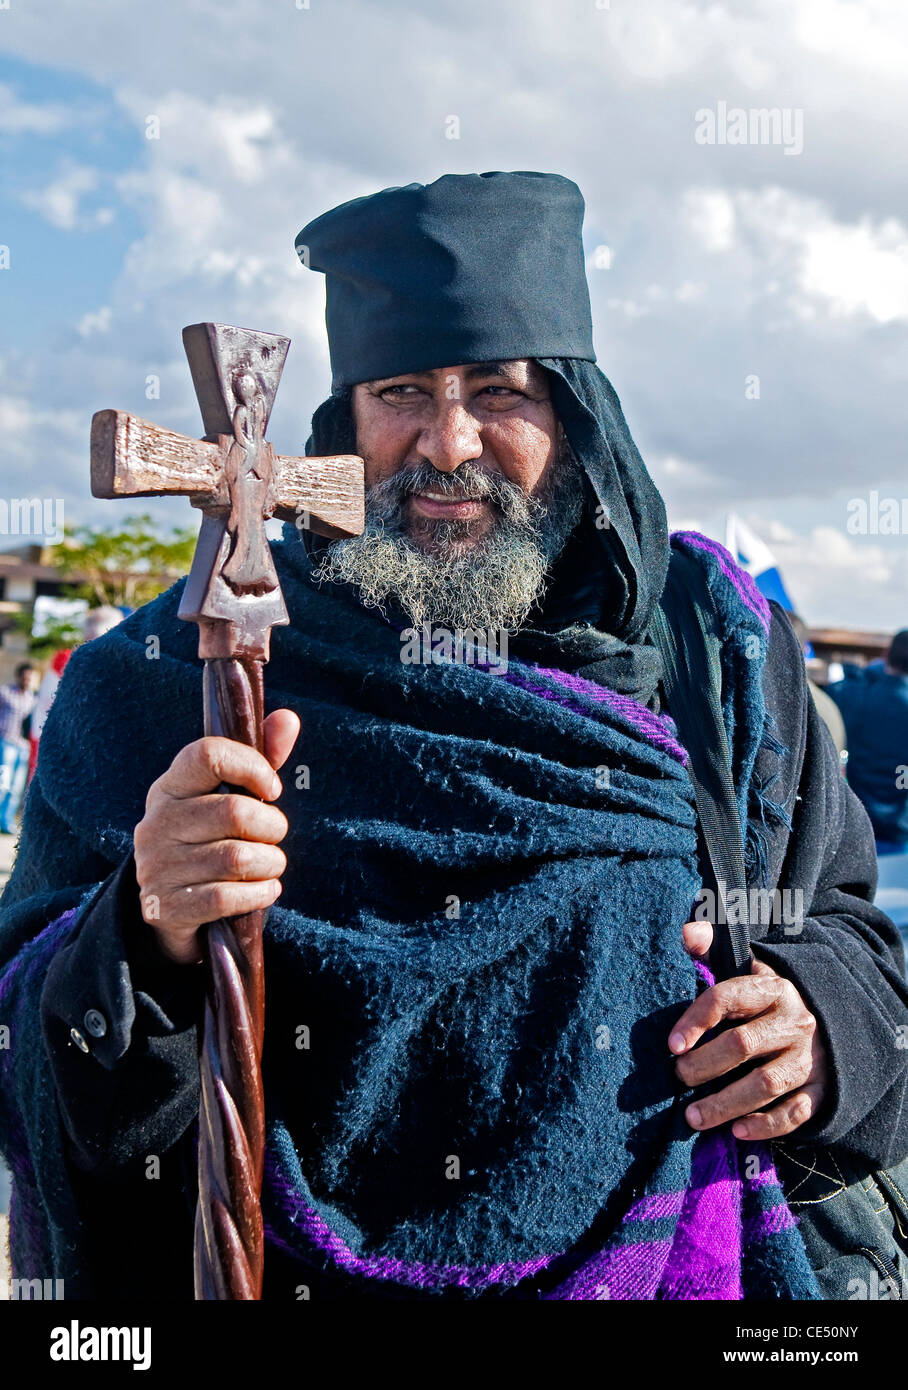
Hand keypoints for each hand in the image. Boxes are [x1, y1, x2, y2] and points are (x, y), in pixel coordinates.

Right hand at [133, 709, 299, 964]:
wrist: (171, 904)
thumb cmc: (210, 836)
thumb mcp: (229, 796)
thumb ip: (261, 757)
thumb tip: (289, 718)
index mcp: (170, 786)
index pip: (208, 755)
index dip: (252, 767)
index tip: (271, 788)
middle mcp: (156, 822)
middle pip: (234, 812)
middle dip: (272, 826)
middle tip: (275, 834)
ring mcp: (156, 866)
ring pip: (236, 858)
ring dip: (271, 863)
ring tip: (272, 863)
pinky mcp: (166, 907)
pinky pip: (226, 897)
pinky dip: (259, 893)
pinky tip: (265, 888)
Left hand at [669, 919, 828, 1139]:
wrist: (828, 1022)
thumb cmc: (766, 1001)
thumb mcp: (744, 970)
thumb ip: (711, 951)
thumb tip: (688, 933)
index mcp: (771, 988)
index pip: (728, 998)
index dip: (696, 1021)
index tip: (671, 1045)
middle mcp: (793, 1021)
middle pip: (743, 1045)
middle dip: (704, 1065)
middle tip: (679, 1078)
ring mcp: (809, 1057)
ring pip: (767, 1084)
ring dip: (726, 1104)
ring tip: (693, 1117)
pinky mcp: (820, 1089)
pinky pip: (796, 1112)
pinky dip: (767, 1125)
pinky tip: (737, 1131)